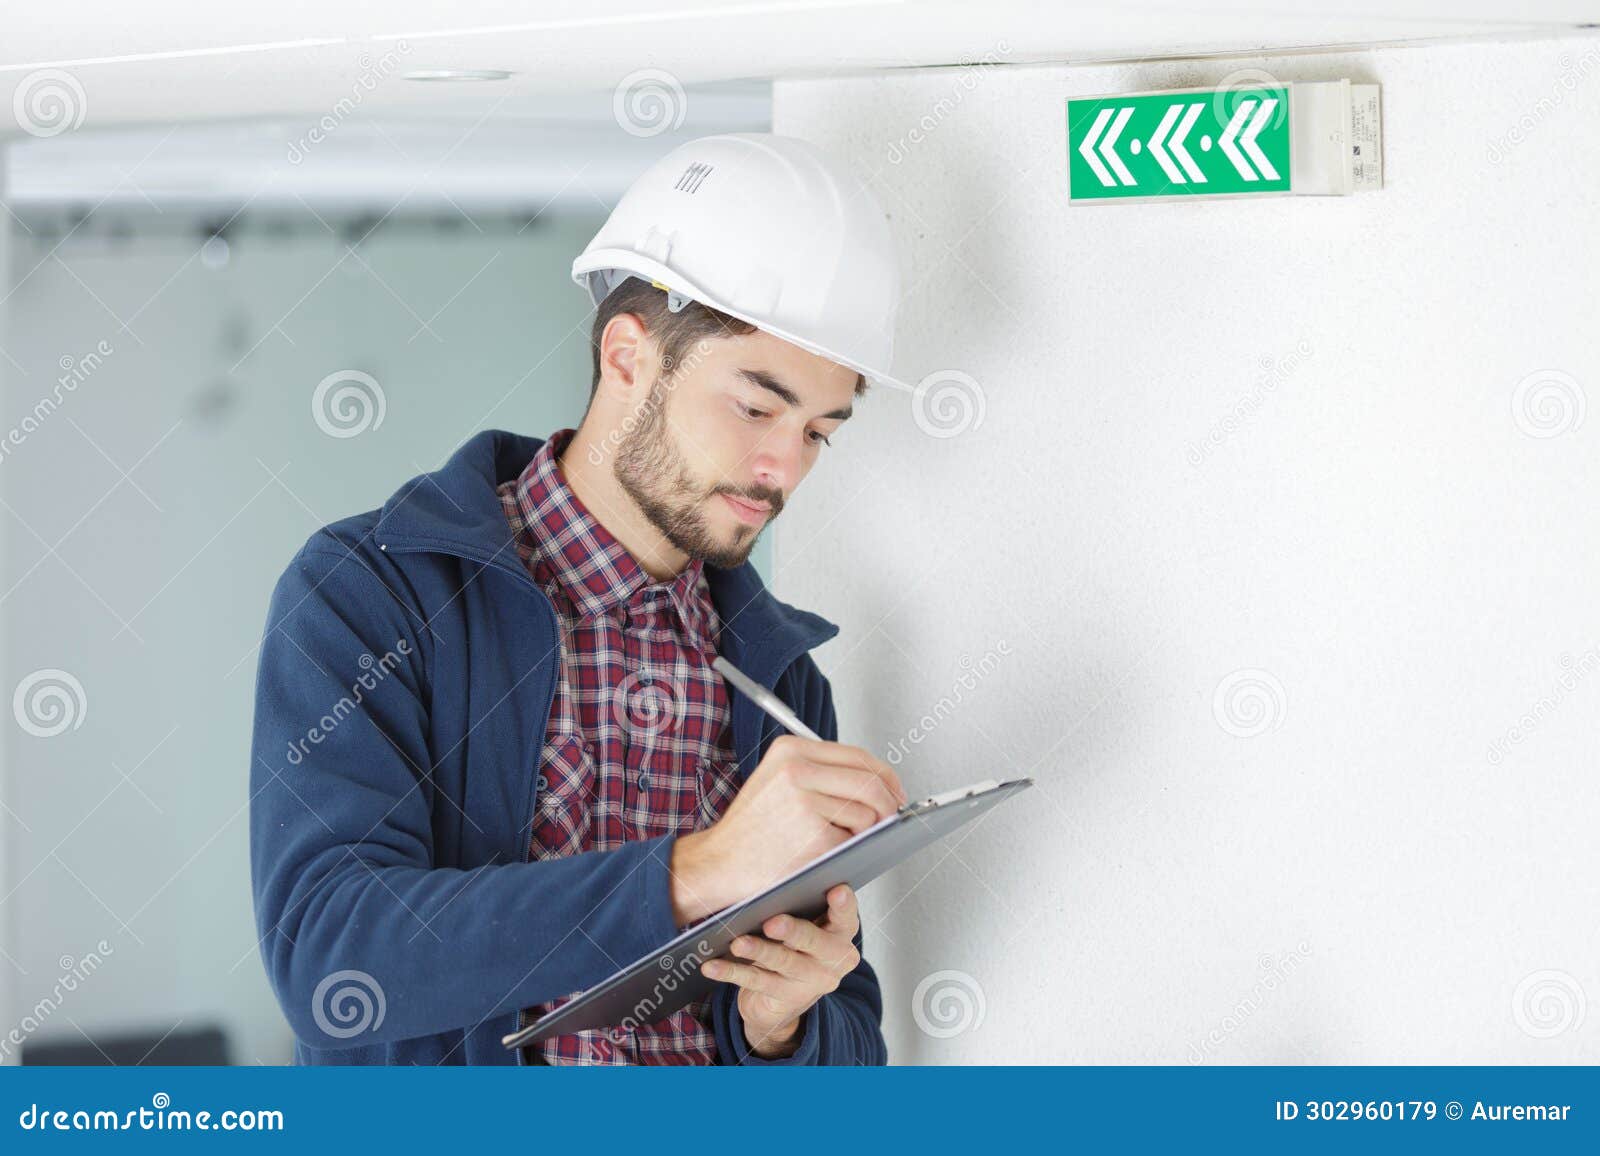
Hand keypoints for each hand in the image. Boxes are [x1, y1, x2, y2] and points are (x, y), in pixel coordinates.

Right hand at [669, 735, 905, 924]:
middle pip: (871, 781)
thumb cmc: (751, 829)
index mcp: (791, 749)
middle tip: (889, 820)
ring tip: (840, 839)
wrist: (717, 863)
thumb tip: (876, 783)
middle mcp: (797, 768)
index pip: (858, 756)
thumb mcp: (776, 780)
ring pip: (868, 812)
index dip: (885, 777)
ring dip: (865, 832)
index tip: (894, 793)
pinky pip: (854, 841)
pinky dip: (848, 851)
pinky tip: (825, 853)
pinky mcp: (813, 835)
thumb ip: (819, 772)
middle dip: (888, 804)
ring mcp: (805, 801)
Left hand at [701, 884, 862, 1057]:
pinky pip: (756, 982)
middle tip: (773, 922)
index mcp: (841, 933)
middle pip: (814, 941)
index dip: (844, 904)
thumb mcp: (803, 927)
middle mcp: (833, 959)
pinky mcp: (785, 998)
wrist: (783, 1000)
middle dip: (793, 931)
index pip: (846, 916)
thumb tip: (765, 884)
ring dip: (759, 951)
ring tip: (738, 943)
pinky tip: (712, 965)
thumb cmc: (793, 946)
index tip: (836, 890)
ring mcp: (811, 982)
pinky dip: (731, 972)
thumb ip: (798, 907)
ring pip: (783, 962)